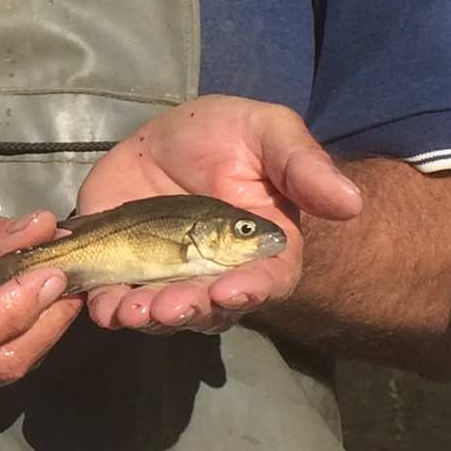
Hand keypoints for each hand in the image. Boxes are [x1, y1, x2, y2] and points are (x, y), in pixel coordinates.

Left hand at [73, 96, 364, 335]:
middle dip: (189, 310)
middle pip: (209, 309)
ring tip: (130, 310)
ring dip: (146, 317)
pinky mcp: (125, 274)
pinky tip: (98, 304)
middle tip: (171, 305)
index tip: (232, 290)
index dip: (250, 290)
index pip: (266, 283)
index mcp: (263, 253)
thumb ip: (304, 167)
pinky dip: (106, 308)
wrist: (168, 137)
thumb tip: (352, 203)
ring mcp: (170, 281)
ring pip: (162, 313)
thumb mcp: (270, 133)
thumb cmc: (232, 136)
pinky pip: (116, 301)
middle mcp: (218, 278)